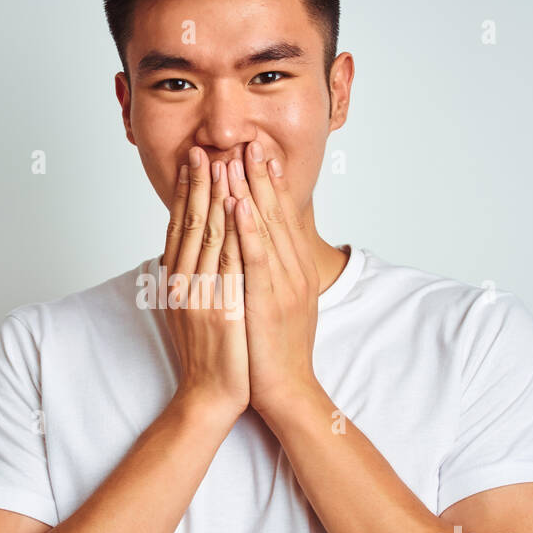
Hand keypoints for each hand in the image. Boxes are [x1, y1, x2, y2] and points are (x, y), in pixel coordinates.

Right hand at [161, 146, 249, 422]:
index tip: (192, 160)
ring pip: (207, 235)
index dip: (185, 191)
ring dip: (216, 195)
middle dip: (198, 183)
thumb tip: (186, 252)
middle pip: (190, 223)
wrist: (211, 396)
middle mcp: (183, 283)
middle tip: (204, 147)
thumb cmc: (209, 354)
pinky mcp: (220, 309)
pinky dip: (233, 229)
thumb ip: (189, 278)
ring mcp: (200, 295)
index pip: (179, 226)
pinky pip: (228, 261)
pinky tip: (238, 205)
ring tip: (224, 161)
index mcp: (176, 281)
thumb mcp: (192, 309)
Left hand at [224, 142, 322, 418]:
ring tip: (239, 158)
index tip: (258, 154)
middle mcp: (293, 272)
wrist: (286, 391)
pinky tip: (239, 204)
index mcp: (294, 271)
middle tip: (250, 141)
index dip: (269, 185)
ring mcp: (283, 285)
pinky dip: (248, 228)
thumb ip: (269, 276)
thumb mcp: (276, 304)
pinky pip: (257, 257)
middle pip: (276, 215)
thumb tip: (255, 253)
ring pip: (266, 228)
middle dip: (260, 177)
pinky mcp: (268, 301)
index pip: (282, 219)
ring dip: (251, 190)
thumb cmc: (273, 351)